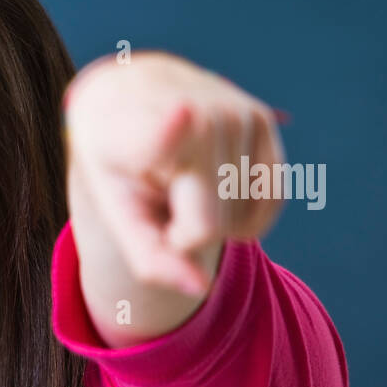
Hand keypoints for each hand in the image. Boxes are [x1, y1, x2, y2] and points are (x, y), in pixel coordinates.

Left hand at [63, 50, 285, 295]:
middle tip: (158, 195)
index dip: (171, 131)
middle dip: (183, 233)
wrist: (133, 97)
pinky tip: (213, 191)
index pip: (160, 135)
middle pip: (208, 224)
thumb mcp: (116, 212)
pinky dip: (244, 215)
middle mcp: (193, 110)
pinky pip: (270, 200)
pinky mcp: (263, 118)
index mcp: (134, 127)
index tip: (183, 110)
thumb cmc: (120, 164)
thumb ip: (149, 257)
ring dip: (213, 222)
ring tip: (181, 182)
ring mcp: (234, 112)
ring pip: (240, 218)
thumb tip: (201, 288)